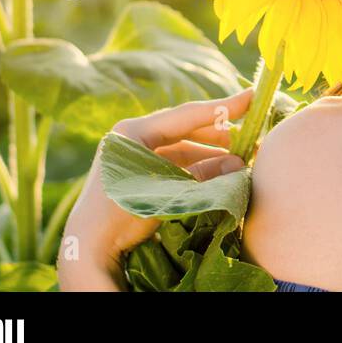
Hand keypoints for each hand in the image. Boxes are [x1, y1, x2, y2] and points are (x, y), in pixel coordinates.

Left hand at [58, 88, 253, 290]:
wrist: (90, 246)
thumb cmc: (124, 211)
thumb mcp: (168, 189)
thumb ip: (206, 175)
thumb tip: (240, 164)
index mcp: (134, 130)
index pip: (187, 114)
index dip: (222, 108)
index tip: (251, 97)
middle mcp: (133, 137)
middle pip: (184, 128)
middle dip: (217, 134)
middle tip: (247, 136)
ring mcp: (133, 155)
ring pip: (181, 147)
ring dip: (208, 153)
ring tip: (236, 159)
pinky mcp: (136, 172)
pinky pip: (173, 162)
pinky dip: (195, 167)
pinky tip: (216, 172)